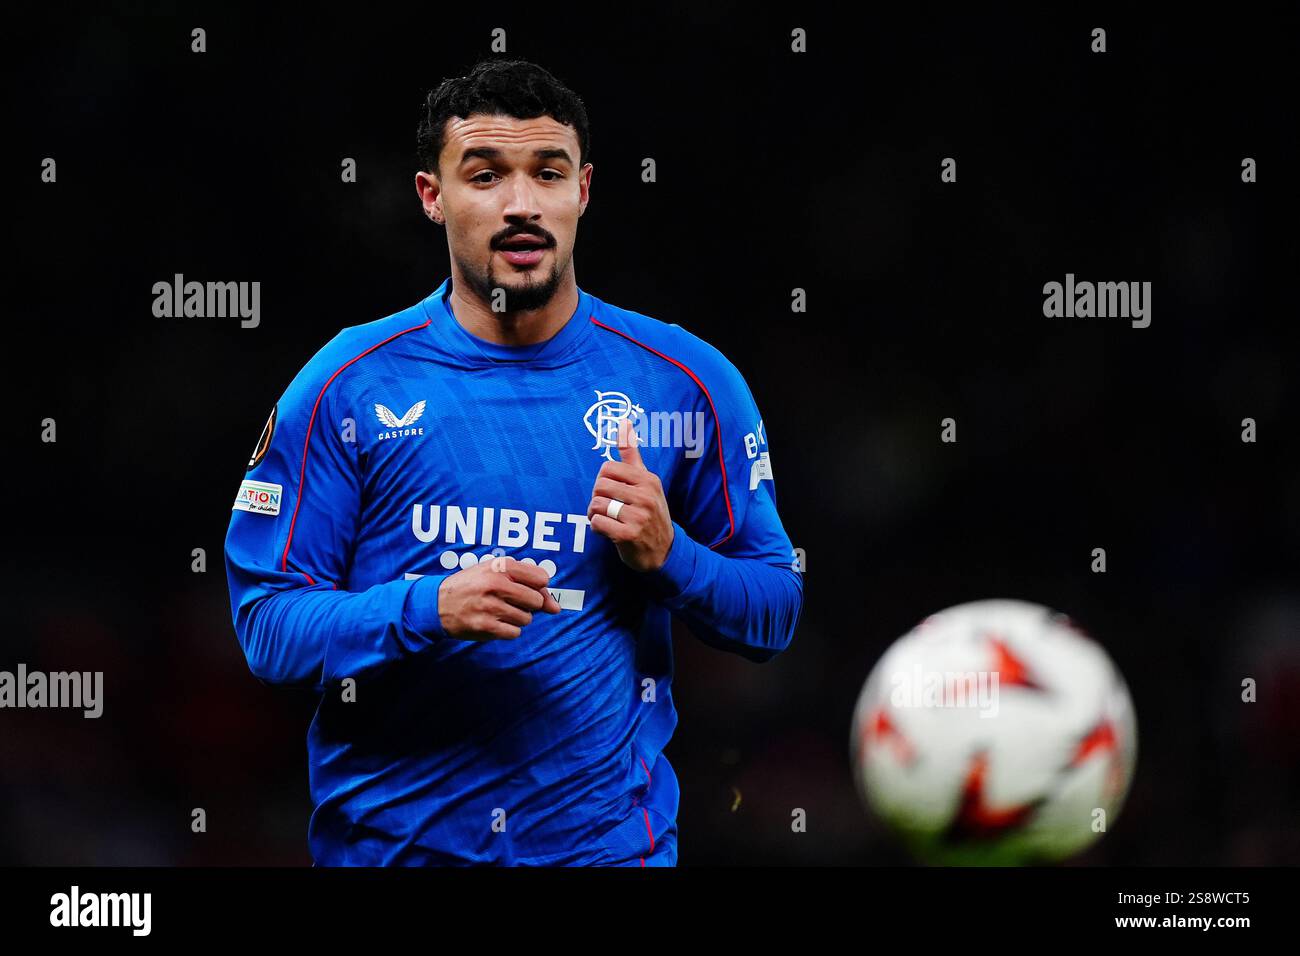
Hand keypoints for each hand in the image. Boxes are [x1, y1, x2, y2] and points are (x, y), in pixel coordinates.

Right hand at [436, 555, 561, 640]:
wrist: (437, 603)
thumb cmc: (472, 585)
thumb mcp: (495, 573)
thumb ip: (529, 584)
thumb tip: (556, 608)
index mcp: (499, 566)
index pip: (541, 578)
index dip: (538, 586)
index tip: (526, 588)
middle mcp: (495, 584)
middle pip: (537, 600)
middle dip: (529, 604)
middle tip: (511, 601)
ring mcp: (490, 606)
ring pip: (527, 619)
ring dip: (518, 618)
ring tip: (499, 611)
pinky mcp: (485, 626)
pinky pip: (515, 633)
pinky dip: (508, 630)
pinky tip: (495, 622)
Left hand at [587, 419, 674, 571]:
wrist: (664, 551)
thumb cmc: (650, 513)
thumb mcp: (646, 482)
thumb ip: (631, 455)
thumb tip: (624, 422)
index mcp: (648, 480)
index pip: (607, 468)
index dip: (602, 481)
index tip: (611, 492)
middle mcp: (646, 496)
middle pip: (599, 486)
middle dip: (597, 498)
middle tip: (608, 508)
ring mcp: (639, 516)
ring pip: (596, 505)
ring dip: (595, 514)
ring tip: (607, 519)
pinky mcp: (629, 535)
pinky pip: (597, 524)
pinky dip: (597, 528)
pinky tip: (608, 531)